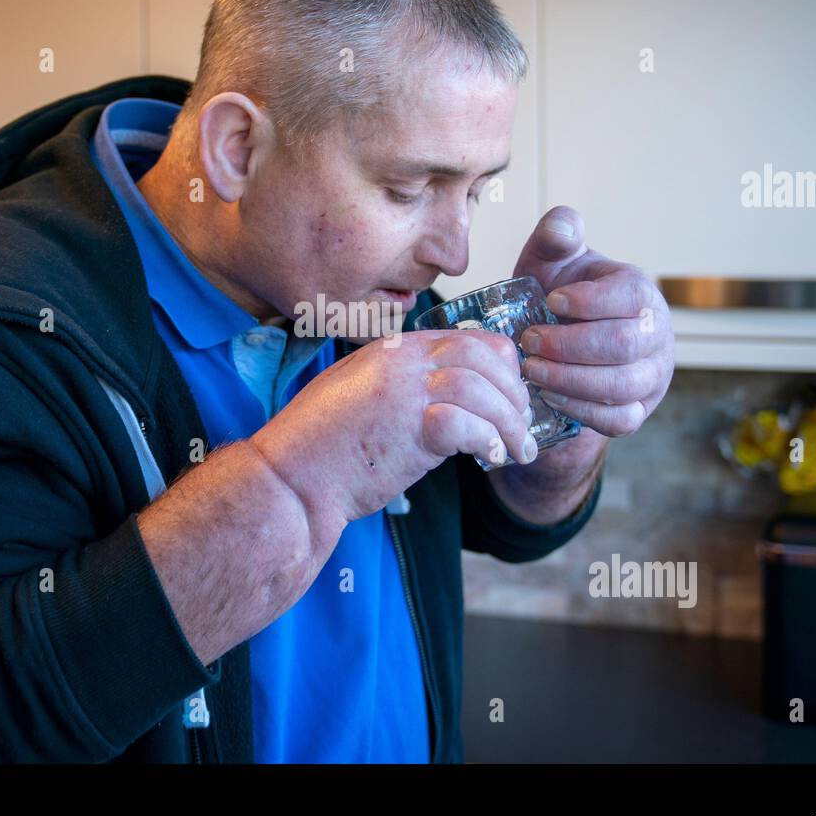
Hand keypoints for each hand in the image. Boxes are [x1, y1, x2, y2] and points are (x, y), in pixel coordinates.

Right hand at [250, 330, 535, 536]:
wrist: (292, 477)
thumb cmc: (320, 446)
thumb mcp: (360, 395)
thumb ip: (402, 387)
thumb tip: (446, 401)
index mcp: (393, 350)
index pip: (468, 339)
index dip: (501, 366)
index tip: (511, 394)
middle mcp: (403, 362)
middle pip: (484, 357)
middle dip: (514, 392)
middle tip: (523, 425)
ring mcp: (407, 392)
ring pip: (484, 391)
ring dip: (511, 424)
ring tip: (519, 451)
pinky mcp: (411, 428)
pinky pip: (470, 425)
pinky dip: (490, 442)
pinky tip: (492, 458)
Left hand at [512, 205, 673, 438]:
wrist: (563, 341)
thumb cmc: (560, 294)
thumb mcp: (555, 260)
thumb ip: (557, 234)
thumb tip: (563, 228)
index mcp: (640, 293)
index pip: (630, 296)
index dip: (589, 301)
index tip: (551, 300)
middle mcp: (656, 334)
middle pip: (624, 345)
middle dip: (570, 346)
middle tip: (529, 340)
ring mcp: (652, 376)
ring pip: (622, 386)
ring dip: (570, 379)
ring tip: (532, 369)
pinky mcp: (638, 410)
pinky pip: (619, 419)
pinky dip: (581, 410)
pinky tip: (549, 395)